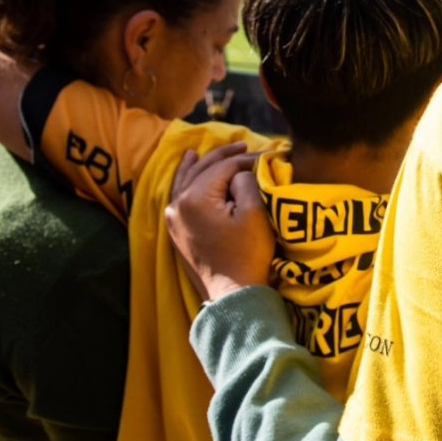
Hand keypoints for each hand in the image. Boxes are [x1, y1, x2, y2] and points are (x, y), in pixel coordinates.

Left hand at [165, 143, 271, 301]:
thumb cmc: (248, 253)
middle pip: (204, 169)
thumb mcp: (255, 212)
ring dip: (206, 162)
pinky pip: (180, 192)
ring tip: (223, 149)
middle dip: (227, 156)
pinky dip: (188, 176)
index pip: (223, 167)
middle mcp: (177, 204)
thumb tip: (242, 170)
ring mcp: (173, 217)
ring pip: (188, 178)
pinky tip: (191, 163)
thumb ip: (246, 180)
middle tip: (248, 146)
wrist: (233, 294)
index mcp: (194, 198)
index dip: (247, 159)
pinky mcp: (176, 228)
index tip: (268, 155)